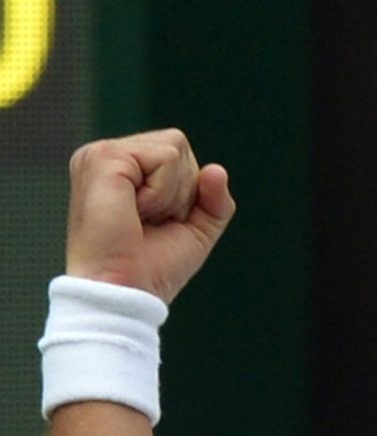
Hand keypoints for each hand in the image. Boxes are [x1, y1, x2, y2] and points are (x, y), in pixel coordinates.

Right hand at [66, 129, 235, 303]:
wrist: (126, 291)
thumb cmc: (153, 266)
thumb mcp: (196, 229)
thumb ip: (214, 199)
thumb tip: (216, 169)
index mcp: (122, 167)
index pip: (178, 152)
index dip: (185, 192)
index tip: (156, 223)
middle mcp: (107, 155)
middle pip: (178, 144)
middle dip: (181, 191)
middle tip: (148, 222)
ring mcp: (100, 154)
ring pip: (174, 149)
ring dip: (171, 194)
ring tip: (139, 218)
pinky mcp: (103, 159)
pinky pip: (165, 158)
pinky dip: (161, 193)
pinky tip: (134, 212)